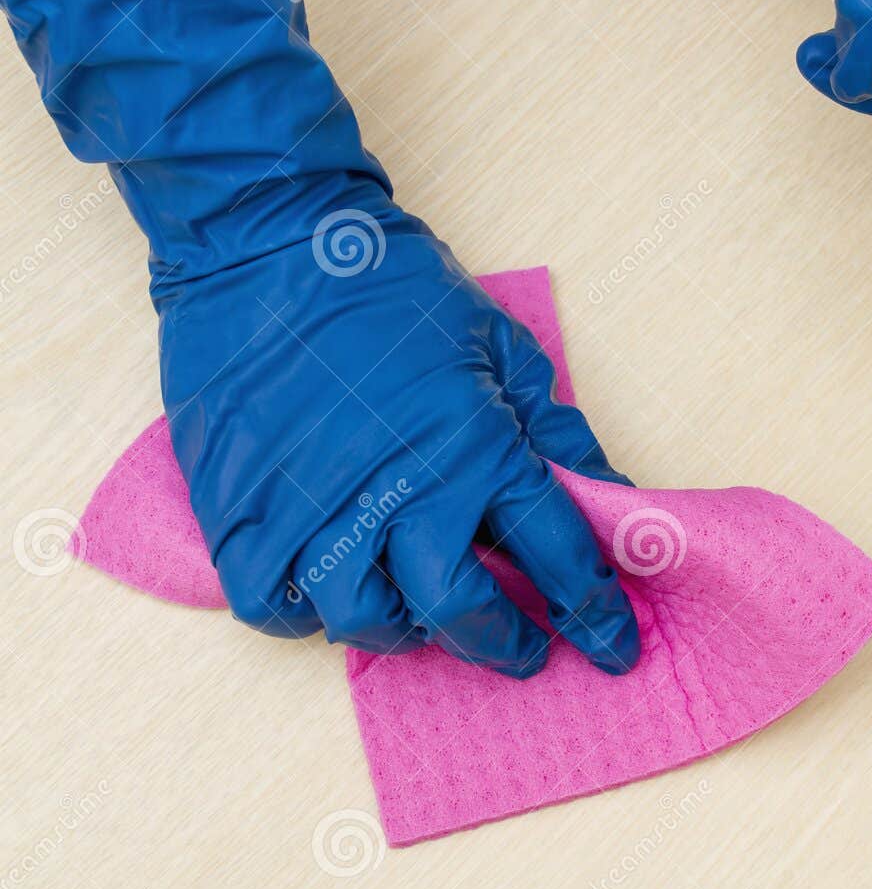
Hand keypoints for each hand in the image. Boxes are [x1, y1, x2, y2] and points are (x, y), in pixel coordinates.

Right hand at [0, 0, 636, 677]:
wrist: (271, 242)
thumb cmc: (395, 287)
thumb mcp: (503, 349)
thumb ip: (558, 433)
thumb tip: (613, 495)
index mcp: (476, 449)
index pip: (557, 556)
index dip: (595, 611)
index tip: (613, 644)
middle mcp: (399, 490)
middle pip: (459, 610)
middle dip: (503, 641)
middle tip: (525, 647)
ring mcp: (313, 505)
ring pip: (362, 619)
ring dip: (406, 633)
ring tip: (427, 618)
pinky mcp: (240, 507)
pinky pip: (270, 604)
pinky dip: (303, 616)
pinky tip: (329, 594)